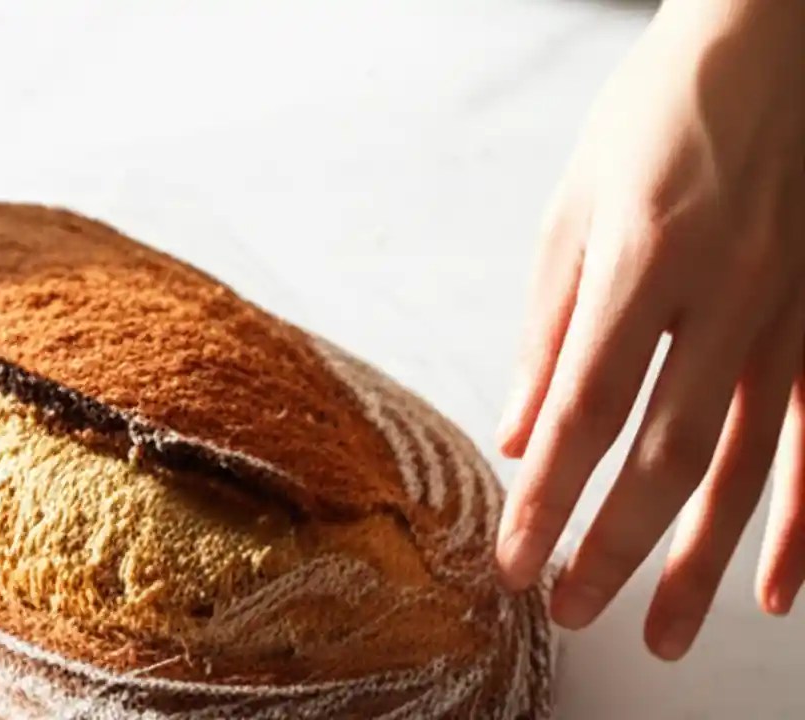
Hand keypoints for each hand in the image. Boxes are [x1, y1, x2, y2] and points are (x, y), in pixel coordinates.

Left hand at [495, 0, 803, 659]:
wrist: (778, 39)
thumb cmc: (658, 114)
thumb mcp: (575, 207)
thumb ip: (548, 328)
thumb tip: (520, 434)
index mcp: (644, 258)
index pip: (585, 411)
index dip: (546, 500)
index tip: (514, 561)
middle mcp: (728, 292)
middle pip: (665, 454)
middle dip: (614, 545)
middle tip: (572, 612)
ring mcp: (796, 309)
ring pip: (749, 464)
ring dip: (701, 558)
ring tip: (663, 632)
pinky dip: (803, 520)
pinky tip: (775, 586)